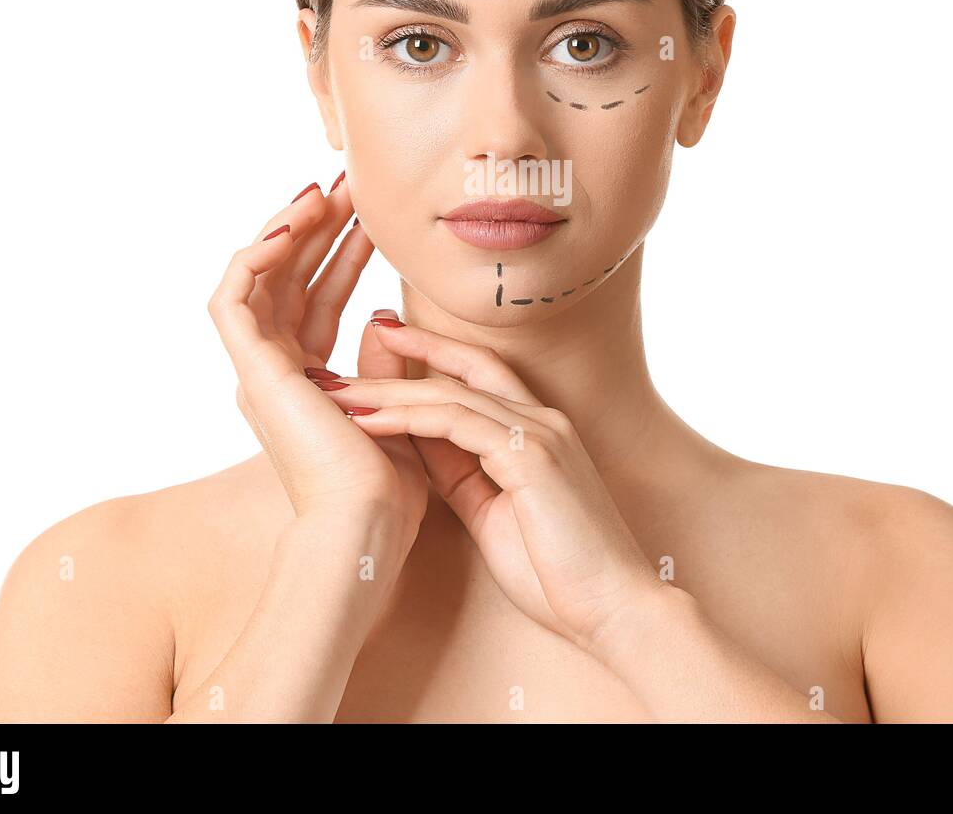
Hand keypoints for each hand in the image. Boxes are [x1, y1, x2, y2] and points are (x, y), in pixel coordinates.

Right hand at [205, 176, 427, 541]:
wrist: (366, 527)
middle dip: (317, 228)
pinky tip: (291, 224)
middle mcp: (275, 373)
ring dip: (286, 231)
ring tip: (323, 191)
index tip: (370, 212)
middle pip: (288, 280)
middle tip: (348, 183)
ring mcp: (258, 371)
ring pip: (258, 279)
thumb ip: (385, 358)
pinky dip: (254, 257)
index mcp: (308, 382)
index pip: (320, 297)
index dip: (342, 251)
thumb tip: (383, 310)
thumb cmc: (386, 488)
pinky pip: (233, 298)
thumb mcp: (396, 404)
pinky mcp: (250, 370)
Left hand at [311, 323, 664, 652]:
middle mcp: (543, 420)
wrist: (614, 611)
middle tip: (350, 343)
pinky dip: (408, 418)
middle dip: (406, 350)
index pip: (478, 372)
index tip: (383, 341)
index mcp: (539, 431)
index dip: (431, 351)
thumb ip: (461, 472)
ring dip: (388, 390)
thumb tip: (416, 444)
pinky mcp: (532, 458)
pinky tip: (369, 420)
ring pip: (451, 392)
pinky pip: (458, 422)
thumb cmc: (557, 572)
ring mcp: (541, 435)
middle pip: (463, 367)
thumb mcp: (492, 511)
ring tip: (337, 390)